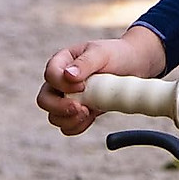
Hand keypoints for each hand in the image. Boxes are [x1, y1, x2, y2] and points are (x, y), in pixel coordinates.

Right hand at [36, 26, 165, 136]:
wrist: (133, 65)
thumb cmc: (116, 54)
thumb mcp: (102, 53)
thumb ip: (85, 63)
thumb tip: (68, 76)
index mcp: (62, 62)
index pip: (50, 75)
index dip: (61, 84)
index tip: (82, 86)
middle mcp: (60, 81)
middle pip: (44, 100)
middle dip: (59, 108)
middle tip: (81, 108)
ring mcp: (67, 98)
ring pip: (54, 116)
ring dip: (68, 120)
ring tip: (89, 113)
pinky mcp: (78, 111)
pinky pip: (68, 126)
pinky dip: (76, 126)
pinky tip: (91, 118)